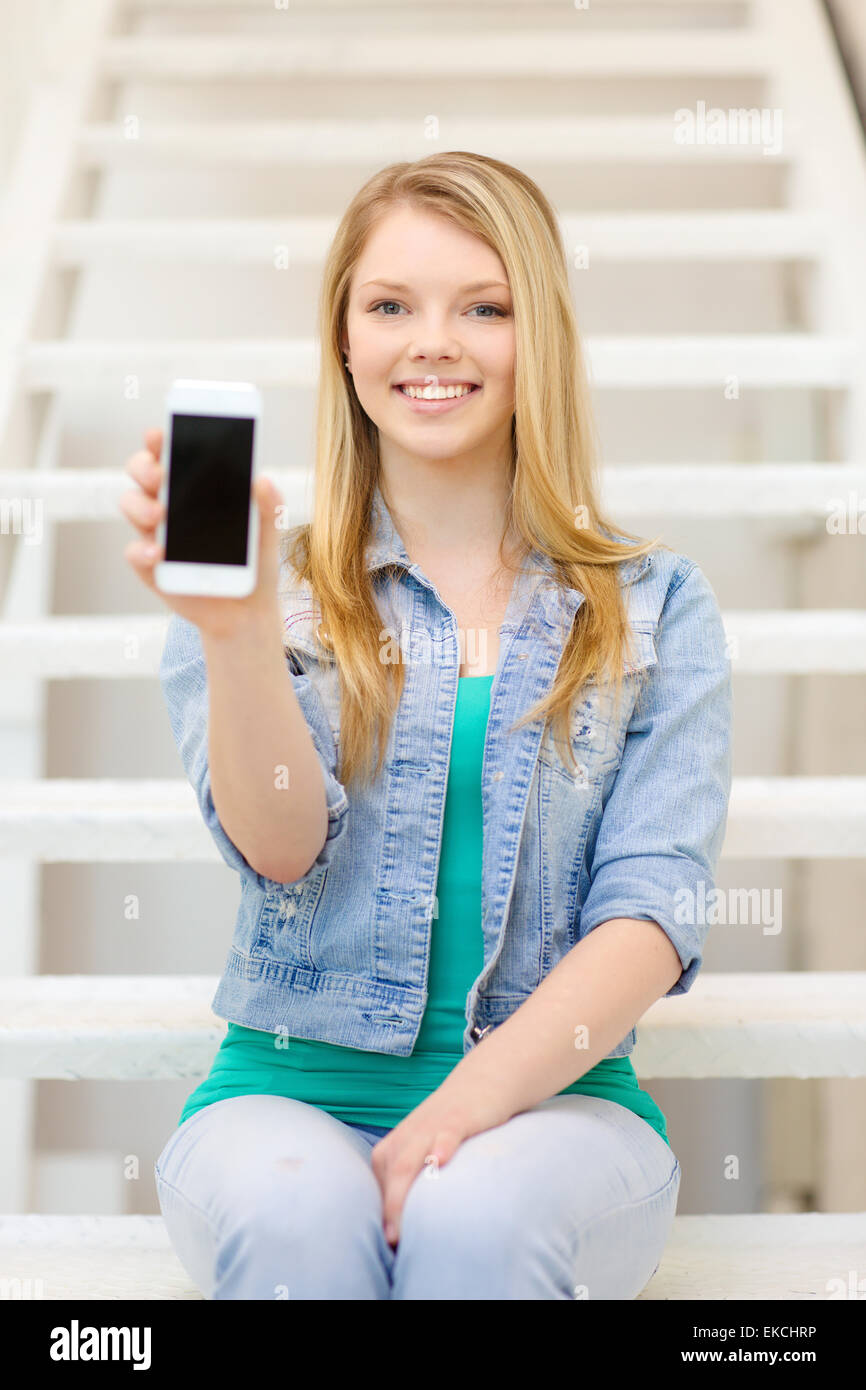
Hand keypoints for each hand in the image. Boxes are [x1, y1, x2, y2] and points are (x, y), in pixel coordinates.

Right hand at [118, 426, 284, 639]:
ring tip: (160, 515)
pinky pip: (134, 552)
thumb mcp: (268, 532)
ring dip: (140, 505)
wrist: (248, 610)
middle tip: (161, 475)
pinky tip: (157, 551)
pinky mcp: (150, 566)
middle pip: (141, 472)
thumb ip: (268, 505)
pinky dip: (141, 549)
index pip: (170, 453)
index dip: (160, 439)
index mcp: (193, 487)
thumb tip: (263, 479)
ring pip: (131, 505)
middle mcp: (168, 504)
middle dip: (144, 466)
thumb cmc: (255, 562)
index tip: (160, 432)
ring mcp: (154, 533)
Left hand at [369, 1083, 509, 1248]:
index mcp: (392, 1149)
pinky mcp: (457, 1118)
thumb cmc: (448, 1130)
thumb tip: (402, 1236)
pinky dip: (441, 1146)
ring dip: (404, 1189)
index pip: (379, 1187)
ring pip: (411, 1159)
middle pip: (392, 1177)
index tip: (387, 1248)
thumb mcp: (423, 1154)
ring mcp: (430, 1127)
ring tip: (402, 1221)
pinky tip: (440, 1160)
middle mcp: (405, 1138)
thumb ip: (411, 1186)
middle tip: (392, 1243)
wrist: (480, 1083)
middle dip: (389, 1209)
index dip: (382, 1216)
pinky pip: (447, 1134)